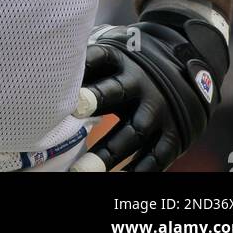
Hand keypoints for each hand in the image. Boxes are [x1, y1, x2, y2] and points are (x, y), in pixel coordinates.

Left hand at [69, 7, 228, 171]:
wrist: (187, 64)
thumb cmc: (133, 62)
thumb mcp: (114, 51)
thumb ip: (87, 60)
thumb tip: (45, 61)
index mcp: (120, 58)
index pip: (99, 57)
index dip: (82, 65)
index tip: (62, 77)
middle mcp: (140, 83)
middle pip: (116, 91)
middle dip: (95, 99)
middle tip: (74, 109)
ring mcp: (158, 110)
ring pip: (133, 133)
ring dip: (107, 154)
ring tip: (81, 170)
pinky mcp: (174, 135)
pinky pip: (156, 158)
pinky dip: (138, 172)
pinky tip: (118, 181)